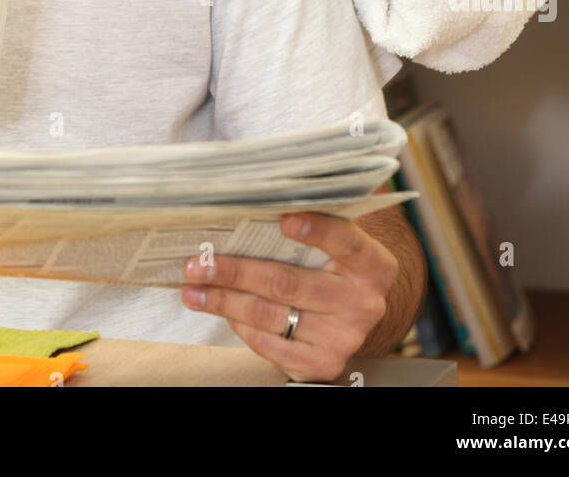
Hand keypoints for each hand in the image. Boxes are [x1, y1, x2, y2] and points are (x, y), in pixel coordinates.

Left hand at [180, 212, 398, 381]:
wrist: (354, 316)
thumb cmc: (336, 267)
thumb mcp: (339, 244)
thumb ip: (315, 223)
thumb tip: (254, 203)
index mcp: (374, 265)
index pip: (346, 241)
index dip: (317, 230)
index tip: (283, 219)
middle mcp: (363, 303)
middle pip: (288, 282)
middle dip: (236, 271)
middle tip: (200, 263)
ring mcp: (343, 338)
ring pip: (271, 315)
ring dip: (225, 301)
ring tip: (194, 289)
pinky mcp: (322, 364)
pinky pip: (271, 344)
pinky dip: (241, 325)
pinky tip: (222, 310)